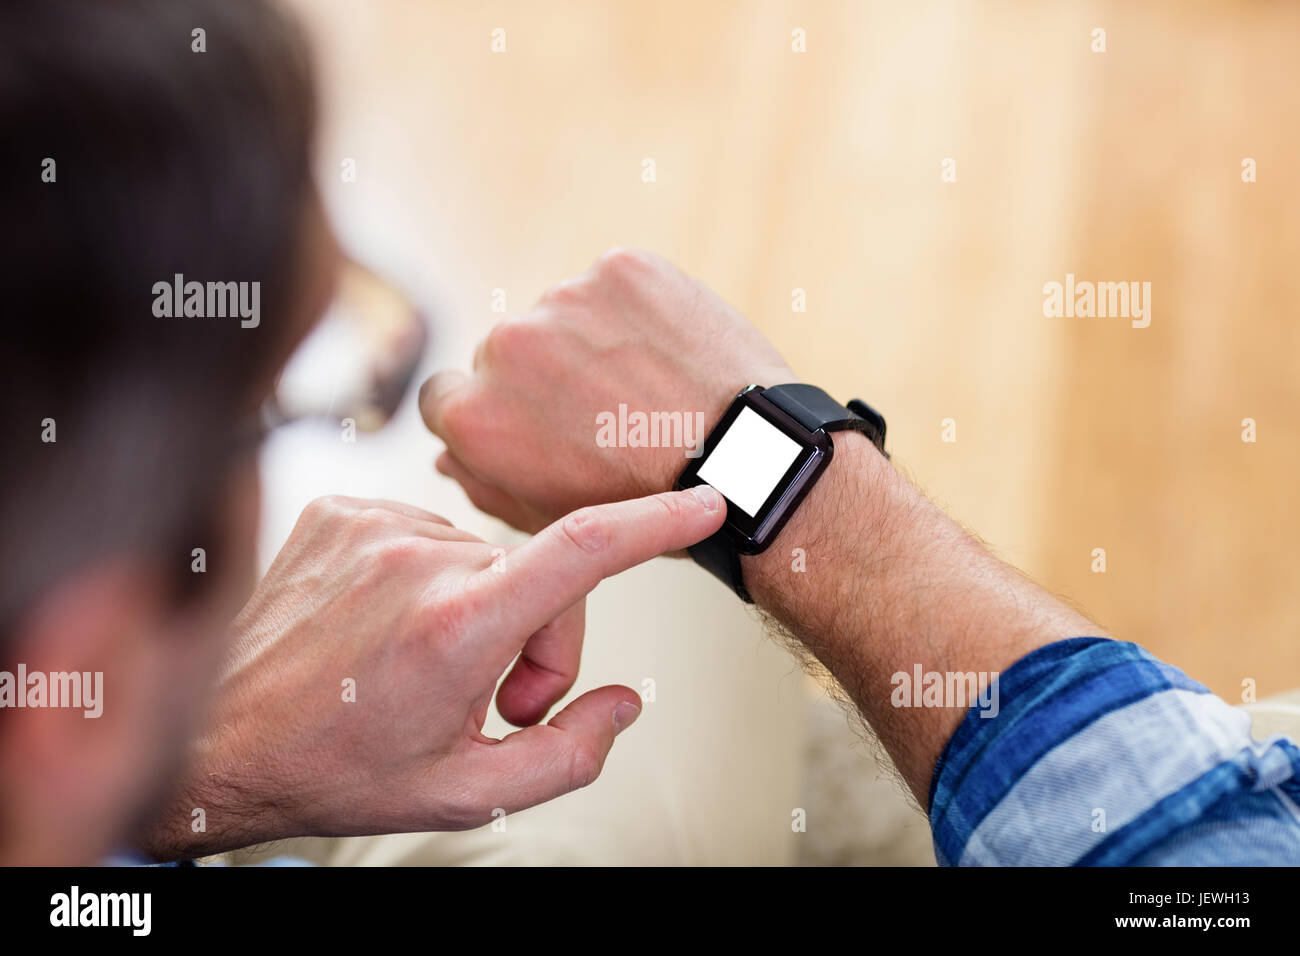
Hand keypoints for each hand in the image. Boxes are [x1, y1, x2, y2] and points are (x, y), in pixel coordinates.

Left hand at [141, 486, 725, 857]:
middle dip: (544, 636)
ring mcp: (374, 529)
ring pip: (486, 553)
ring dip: (487, 605)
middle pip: (543, 572)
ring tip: (434, 667)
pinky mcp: (341, 513)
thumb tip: (622, 702)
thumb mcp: (468, 792)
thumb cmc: (338, 770)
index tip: (704, 503)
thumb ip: (570, 753)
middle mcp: (417, 561)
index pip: (582, 548)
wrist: (220, 741)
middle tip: (503, 700)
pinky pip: (429, 534)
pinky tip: (395, 625)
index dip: (656, 522)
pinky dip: (433, 576)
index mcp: (456, 627)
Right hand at [419, 248, 793, 531]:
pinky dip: (638, 310)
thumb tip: (447, 454)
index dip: (492, 410)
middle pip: (505, 351)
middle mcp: (505, 347)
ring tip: (648, 386)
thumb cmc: (648, 506)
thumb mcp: (551, 519)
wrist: (746, 464)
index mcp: (475, 415)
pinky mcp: (619, 268)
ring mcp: (563, 299)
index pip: (444, 393)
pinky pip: (614, 285)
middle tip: (606, 410)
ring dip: (591, 339)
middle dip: (543, 375)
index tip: (533, 419)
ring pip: (562, 314)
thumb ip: (485, 484)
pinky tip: (671, 354)